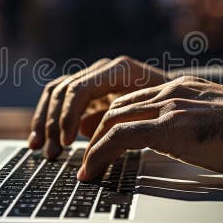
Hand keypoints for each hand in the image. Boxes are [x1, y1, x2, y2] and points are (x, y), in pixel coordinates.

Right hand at [29, 56, 167, 157]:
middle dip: (53, 123)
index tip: (68, 142)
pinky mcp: (89, 91)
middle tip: (52, 153)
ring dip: (44, 121)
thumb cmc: (175, 106)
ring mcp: (94, 78)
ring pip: (56, 93)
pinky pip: (59, 99)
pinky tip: (40, 140)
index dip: (69, 116)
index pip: (81, 89)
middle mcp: (103, 70)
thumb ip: (129, 124)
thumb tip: (95, 143)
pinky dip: (47, 119)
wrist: (183, 98)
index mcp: (120, 70)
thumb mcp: (157, 114)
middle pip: (64, 91)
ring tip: (39, 148)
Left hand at [77, 76, 222, 180]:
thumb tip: (186, 142)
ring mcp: (170, 105)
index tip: (97, 139)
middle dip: (95, 132)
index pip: (134, 99)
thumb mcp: (216, 120)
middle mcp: (172, 90)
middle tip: (85, 157)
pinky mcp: (170, 125)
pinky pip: (121, 136)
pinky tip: (93, 170)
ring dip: (93, 146)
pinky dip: (100, 153)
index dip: (111, 120)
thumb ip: (194, 123)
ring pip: (113, 120)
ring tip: (86, 169)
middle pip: (117, 108)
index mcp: (183, 88)